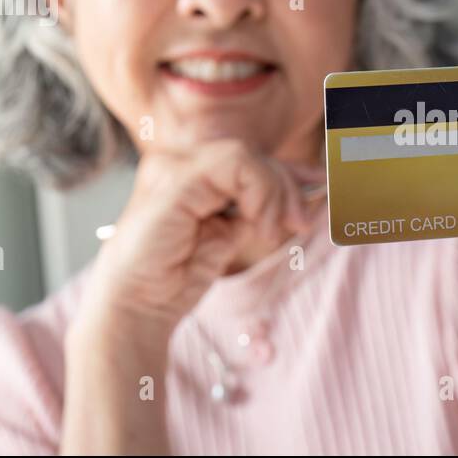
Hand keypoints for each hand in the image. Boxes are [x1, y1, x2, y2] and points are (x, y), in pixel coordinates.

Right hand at [61, 140, 320, 453]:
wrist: (138, 304)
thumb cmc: (177, 273)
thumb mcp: (232, 231)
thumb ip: (260, 205)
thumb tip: (311, 188)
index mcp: (191, 170)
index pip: (250, 157)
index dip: (290, 172)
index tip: (320, 191)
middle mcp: (180, 160)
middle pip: (253, 154)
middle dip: (288, 187)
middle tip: (301, 223)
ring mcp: (174, 166)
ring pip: (247, 156)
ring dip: (274, 193)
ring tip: (273, 232)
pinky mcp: (175, 180)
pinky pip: (235, 166)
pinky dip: (260, 193)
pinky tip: (259, 227)